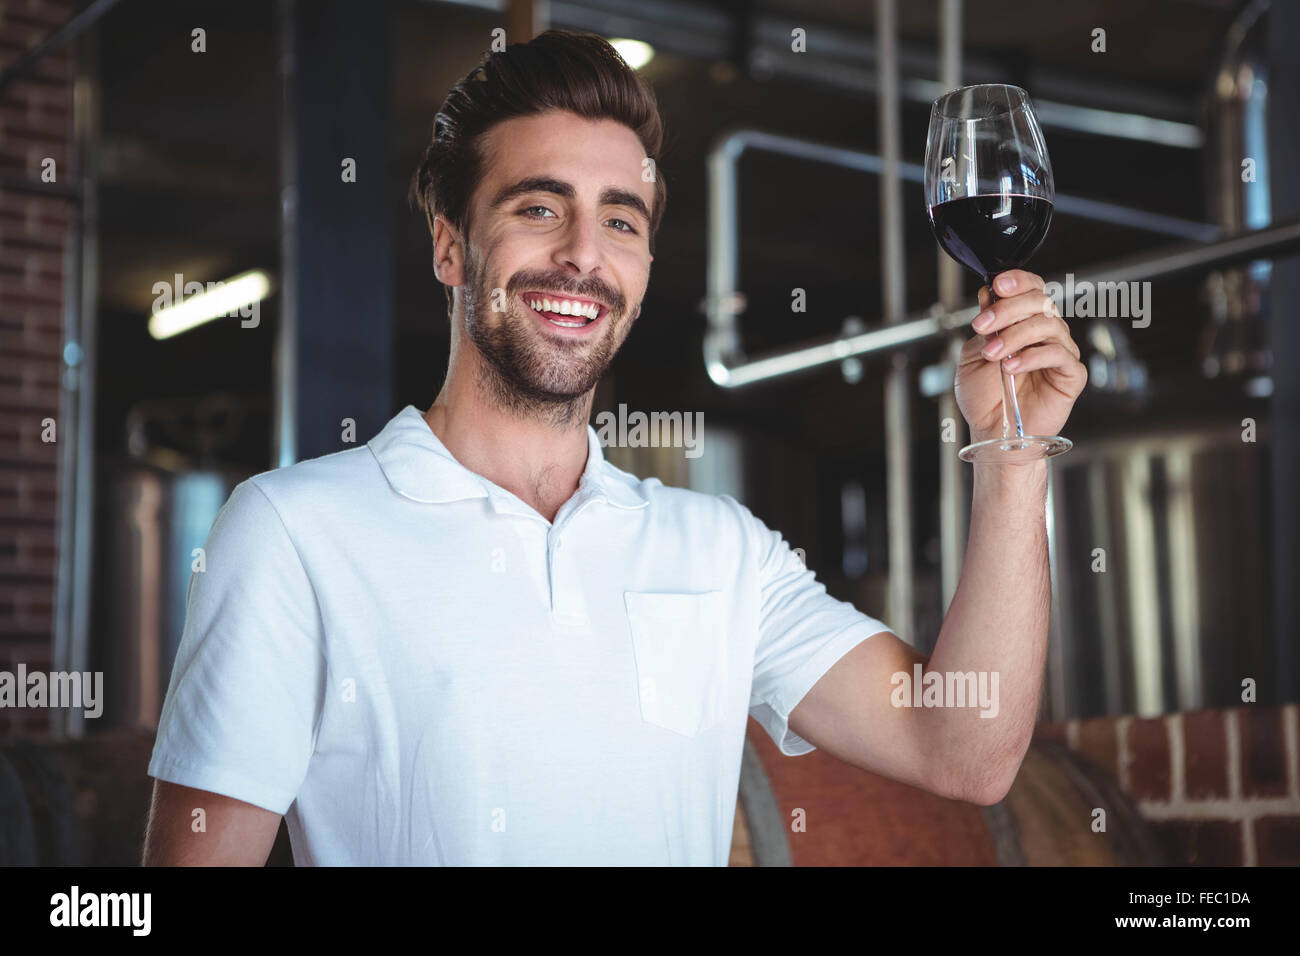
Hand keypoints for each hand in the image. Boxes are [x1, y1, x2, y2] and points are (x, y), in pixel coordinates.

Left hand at [954, 269, 1086, 444]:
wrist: (992, 431)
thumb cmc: (985, 397)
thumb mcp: (973, 355)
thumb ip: (985, 326)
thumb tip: (989, 292)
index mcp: (1022, 323)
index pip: (1031, 289)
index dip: (1018, 281)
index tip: (998, 285)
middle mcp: (1044, 333)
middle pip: (1040, 301)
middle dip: (1008, 309)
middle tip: (984, 326)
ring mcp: (1060, 352)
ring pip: (1048, 325)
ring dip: (1015, 336)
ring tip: (994, 355)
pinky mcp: (1071, 374)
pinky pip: (1058, 354)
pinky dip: (1032, 356)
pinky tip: (1012, 367)